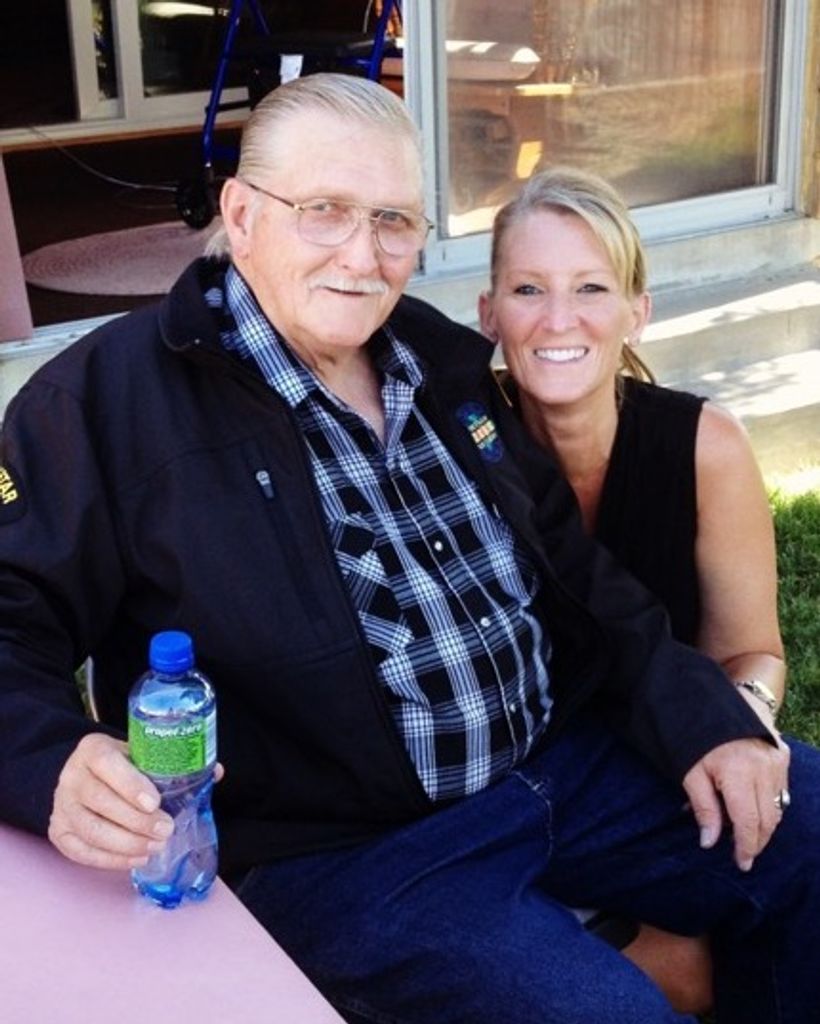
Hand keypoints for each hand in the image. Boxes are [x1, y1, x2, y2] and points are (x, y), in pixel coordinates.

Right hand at [48, 733, 172, 870]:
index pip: (105, 763)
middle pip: (100, 801)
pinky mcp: (59, 832)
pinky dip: (112, 860)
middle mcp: (71, 776)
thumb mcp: (140, 754)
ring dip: (127, 844)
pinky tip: (138, 859)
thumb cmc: (122, 767)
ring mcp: (62, 806)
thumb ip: (172, 763)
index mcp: (92, 749)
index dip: (130, 784)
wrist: (85, 777)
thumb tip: (213, 773)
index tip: (155, 802)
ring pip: (91, 830)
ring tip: (156, 846)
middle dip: (137, 821)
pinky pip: (82, 852)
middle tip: (166, 830)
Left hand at [683, 736, 789, 871]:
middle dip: (756, 841)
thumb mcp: (691, 771)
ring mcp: (777, 762)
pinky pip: (781, 791)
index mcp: (739, 773)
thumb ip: (703, 807)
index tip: (741, 864)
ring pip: (778, 807)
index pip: (749, 822)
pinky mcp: (783, 756)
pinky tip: (751, 807)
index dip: (746, 847)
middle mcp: (765, 769)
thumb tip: (709, 842)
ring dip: (763, 824)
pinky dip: (768, 804)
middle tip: (743, 854)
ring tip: (743, 832)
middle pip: (768, 820)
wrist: (718, 700)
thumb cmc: (698, 737)